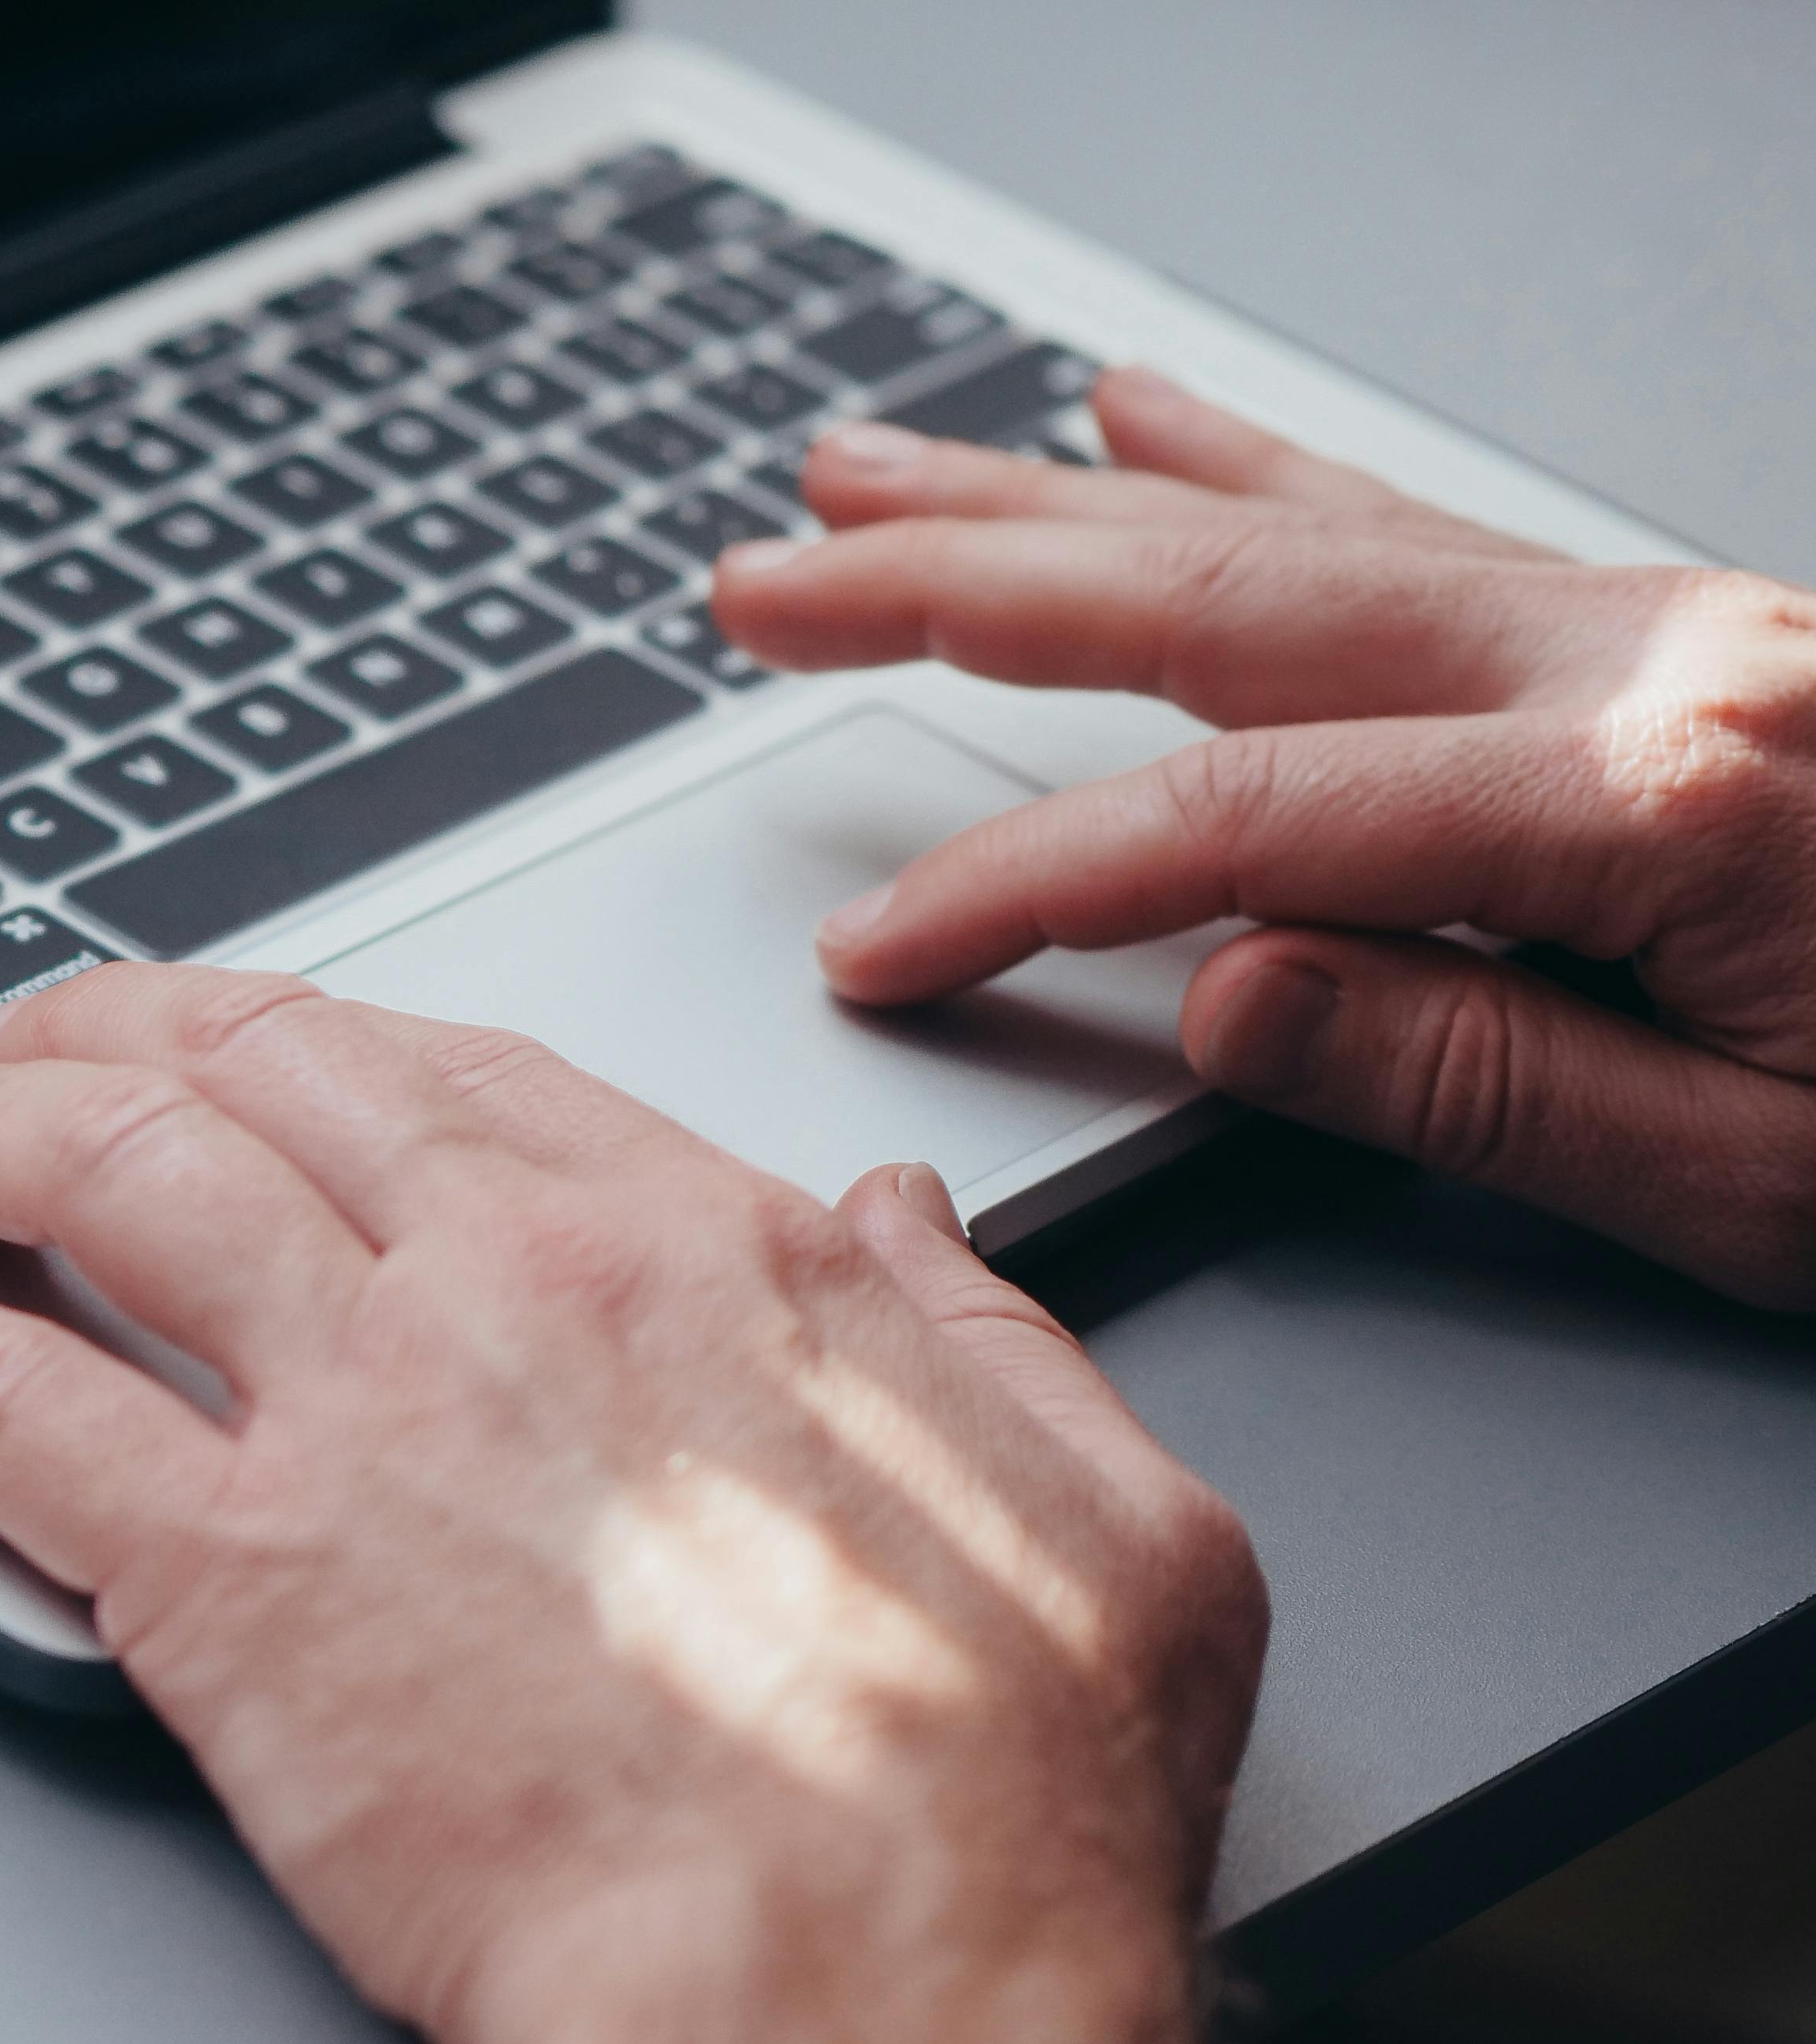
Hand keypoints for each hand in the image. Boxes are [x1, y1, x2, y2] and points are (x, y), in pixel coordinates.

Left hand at [0, 966, 1265, 2043]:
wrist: (869, 2008)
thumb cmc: (1001, 1817)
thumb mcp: (1117, 1526)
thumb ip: (994, 1349)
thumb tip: (905, 1238)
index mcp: (704, 1258)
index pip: (455, 1072)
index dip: (315, 1041)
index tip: (252, 1045)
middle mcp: (504, 1287)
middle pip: (252, 1075)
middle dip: (113, 1033)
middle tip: (28, 1045)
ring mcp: (349, 1417)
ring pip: (102, 1180)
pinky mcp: (216, 1581)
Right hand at [713, 367, 1815, 1305]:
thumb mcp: (1774, 1190)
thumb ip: (1484, 1083)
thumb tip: (1233, 986)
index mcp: (1657, 804)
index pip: (1250, 830)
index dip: (1032, 884)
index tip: (881, 940)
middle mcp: (1639, 665)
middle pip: (1219, 602)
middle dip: (953, 589)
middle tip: (761, 588)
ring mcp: (1653, 623)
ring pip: (1285, 533)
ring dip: (1049, 504)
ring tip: (870, 471)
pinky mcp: (1669, 632)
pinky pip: (1405, 521)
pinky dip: (1249, 468)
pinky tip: (1141, 421)